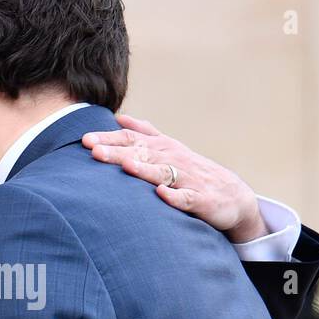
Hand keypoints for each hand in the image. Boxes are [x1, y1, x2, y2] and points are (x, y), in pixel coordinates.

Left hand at [81, 114, 265, 242]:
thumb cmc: (194, 172)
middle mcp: (174, 159)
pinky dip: (175, 196)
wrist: (234, 196)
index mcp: (163, 148)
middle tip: (93, 150)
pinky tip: (161, 194)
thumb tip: (120, 118)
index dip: (110, 138)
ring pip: (163, 172)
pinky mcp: (202, 200)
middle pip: (142, 153)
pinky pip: (187, 198)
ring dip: (144, 169)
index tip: (85, 140)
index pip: (133, 139)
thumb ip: (145, 133)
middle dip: (117, 152)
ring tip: (125, 166)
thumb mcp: (170, 148)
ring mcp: (188, 179)